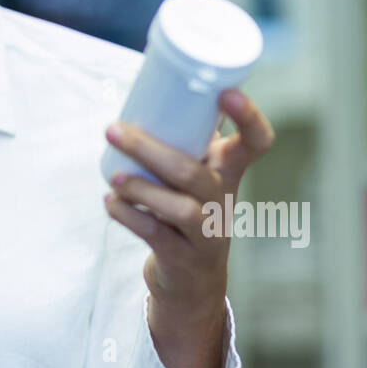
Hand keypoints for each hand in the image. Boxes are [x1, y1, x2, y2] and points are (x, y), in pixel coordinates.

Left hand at [102, 88, 273, 367]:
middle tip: (113, 130)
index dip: (249, 118)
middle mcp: (222, 201)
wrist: (192, 282)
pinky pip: (156, 235)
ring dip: (141, 188)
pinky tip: (110, 203)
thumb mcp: (197, 175)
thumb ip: (183, 139)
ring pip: (180, 208)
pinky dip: (128, 217)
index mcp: (229, 172)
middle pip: (195, 174)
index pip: (256, 143)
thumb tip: (152, 85)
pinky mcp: (183, 259)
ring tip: (112, 176)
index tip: (227, 92)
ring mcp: (206, 234)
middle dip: (151, 150)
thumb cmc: (188, 210)